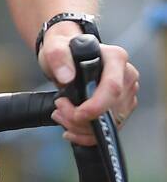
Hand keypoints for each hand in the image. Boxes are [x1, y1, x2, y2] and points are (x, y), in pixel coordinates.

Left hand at [39, 27, 138, 146]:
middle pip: (111, 109)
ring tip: (61, 115)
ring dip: (82, 127)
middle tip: (59, 110)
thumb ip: (58, 57)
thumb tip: (67, 77)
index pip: (113, 87)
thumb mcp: (54, 47)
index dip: (96, 106)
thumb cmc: (63, 49)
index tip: (77, 114)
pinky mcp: (121, 108)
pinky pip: (108, 128)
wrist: (65, 57)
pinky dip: (87, 133)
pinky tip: (70, 126)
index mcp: (115, 58)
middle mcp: (126, 76)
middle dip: (82, 119)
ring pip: (111, 123)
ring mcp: (126, 93)